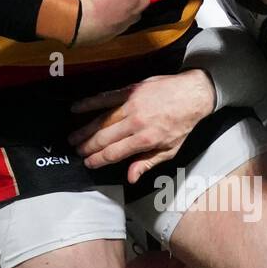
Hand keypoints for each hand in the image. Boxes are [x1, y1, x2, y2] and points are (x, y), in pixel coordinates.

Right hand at [69, 68, 214, 183]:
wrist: (194, 93)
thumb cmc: (183, 123)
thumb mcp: (171, 149)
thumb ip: (148, 162)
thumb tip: (130, 177)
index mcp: (146, 140)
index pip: (115, 153)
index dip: (98, 160)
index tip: (88, 163)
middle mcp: (136, 123)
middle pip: (105, 138)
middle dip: (88, 147)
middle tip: (77, 152)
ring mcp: (131, 105)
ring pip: (102, 120)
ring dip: (85, 130)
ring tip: (73, 138)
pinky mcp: (130, 90)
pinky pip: (106, 97)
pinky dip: (89, 103)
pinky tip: (76, 108)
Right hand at [73, 0, 150, 45]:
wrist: (86, 21)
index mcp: (143, 2)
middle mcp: (136, 16)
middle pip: (135, 1)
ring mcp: (123, 26)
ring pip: (124, 12)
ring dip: (118, 5)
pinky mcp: (109, 33)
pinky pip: (112, 21)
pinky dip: (108, 15)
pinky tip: (99, 10)